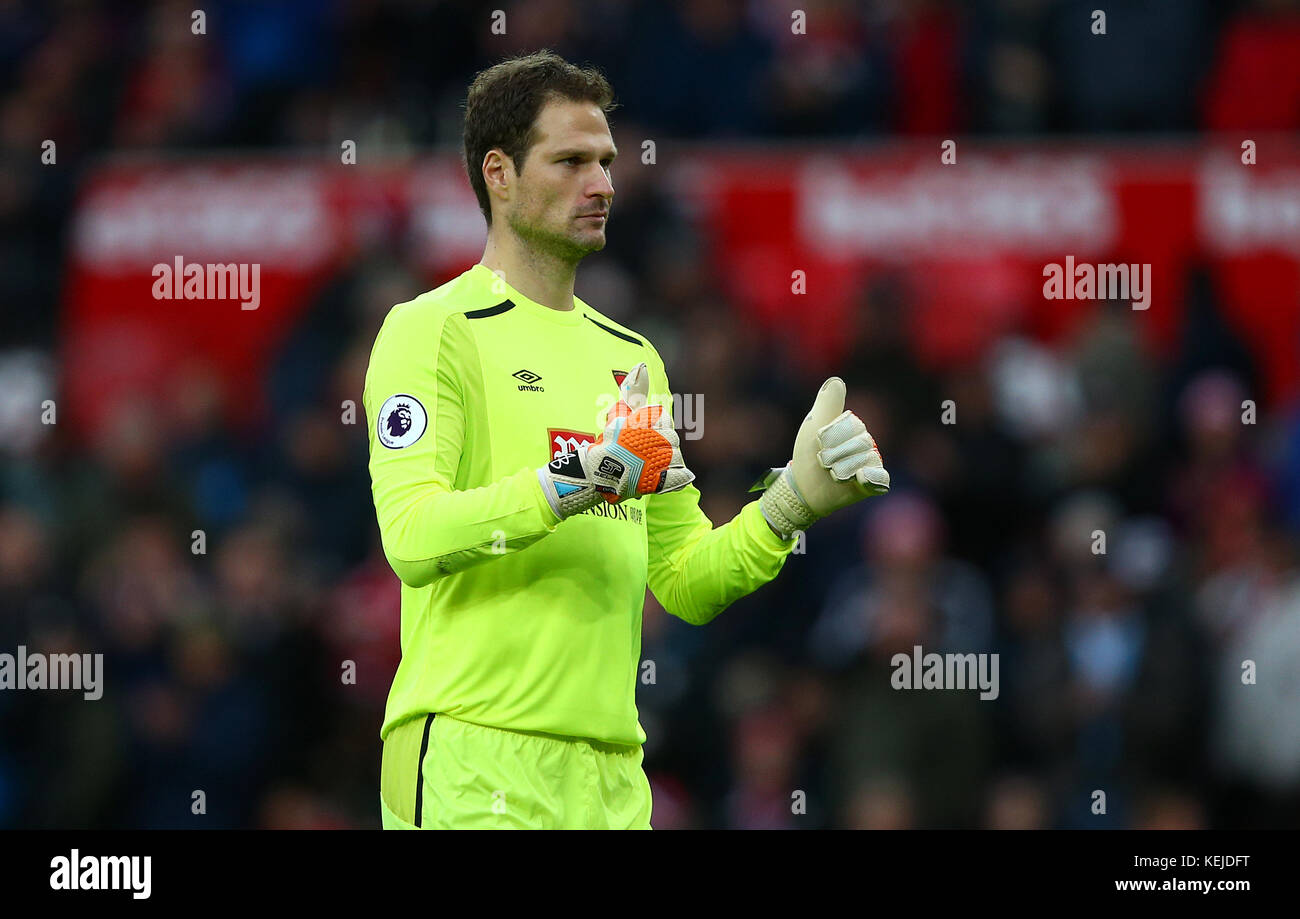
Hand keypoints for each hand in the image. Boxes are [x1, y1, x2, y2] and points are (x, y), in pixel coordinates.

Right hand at [538, 362, 694, 518]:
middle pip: (672, 438)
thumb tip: (640, 366)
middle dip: (661, 444)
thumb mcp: (618, 414)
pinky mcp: (662, 479)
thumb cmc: (608, 444)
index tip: (644, 434)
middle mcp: (657, 438)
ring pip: (676, 457)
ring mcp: (660, 459)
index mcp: (647, 421)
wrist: (598, 473)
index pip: (663, 417)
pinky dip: (678, 477)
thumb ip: (632, 391)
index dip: (655, 426)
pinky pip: (679, 475)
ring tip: (650, 465)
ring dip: (667, 461)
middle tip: (645, 452)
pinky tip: (667, 476)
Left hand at [755, 377, 888, 538]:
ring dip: (841, 469)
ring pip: (865, 460)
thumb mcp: (814, 425)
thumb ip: (827, 403)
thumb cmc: (808, 453)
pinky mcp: (871, 484)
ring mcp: (870, 464)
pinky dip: (870, 478)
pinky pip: (880, 478)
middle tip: (823, 462)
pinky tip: (860, 477)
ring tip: (832, 474)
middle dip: (834, 454)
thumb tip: (837, 381)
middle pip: (860, 443)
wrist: (803, 486)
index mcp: (854, 428)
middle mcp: (866, 444)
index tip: (818, 443)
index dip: (831, 436)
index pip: (852, 425)